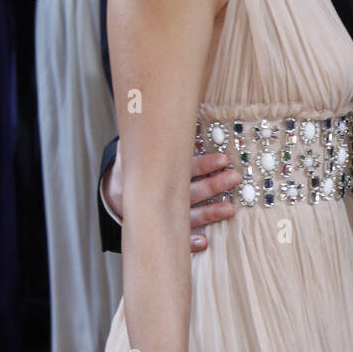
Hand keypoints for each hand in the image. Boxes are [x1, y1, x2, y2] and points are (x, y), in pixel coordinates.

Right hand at [103, 144, 238, 252]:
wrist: (117, 196)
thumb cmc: (137, 169)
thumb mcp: (134, 150)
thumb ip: (147, 135)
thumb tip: (150, 108)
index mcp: (160, 173)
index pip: (184, 167)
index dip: (204, 163)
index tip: (223, 159)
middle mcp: (163, 194)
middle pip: (191, 190)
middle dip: (214, 185)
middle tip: (234, 178)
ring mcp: (163, 213)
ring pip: (190, 214)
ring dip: (210, 213)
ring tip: (230, 209)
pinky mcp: (163, 229)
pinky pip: (177, 238)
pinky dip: (188, 242)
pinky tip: (203, 242)